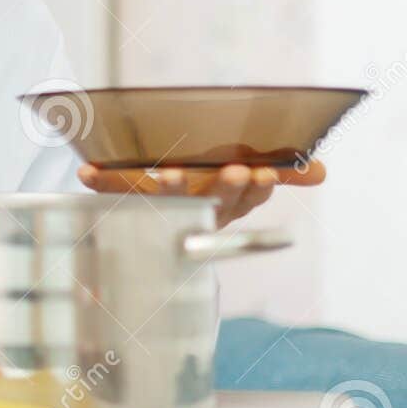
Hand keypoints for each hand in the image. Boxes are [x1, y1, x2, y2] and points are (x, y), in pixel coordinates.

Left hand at [77, 160, 325, 226]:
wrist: (146, 235)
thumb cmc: (200, 191)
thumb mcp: (240, 184)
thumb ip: (281, 173)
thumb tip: (320, 173)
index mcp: (224, 202)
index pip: (246, 198)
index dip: (255, 187)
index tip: (263, 173)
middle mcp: (194, 207)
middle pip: (212, 200)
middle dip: (224, 187)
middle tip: (235, 172)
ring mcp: (160, 207)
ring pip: (167, 201)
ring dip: (171, 189)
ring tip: (171, 174)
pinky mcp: (124, 203)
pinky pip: (110, 193)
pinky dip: (99, 182)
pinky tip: (86, 172)